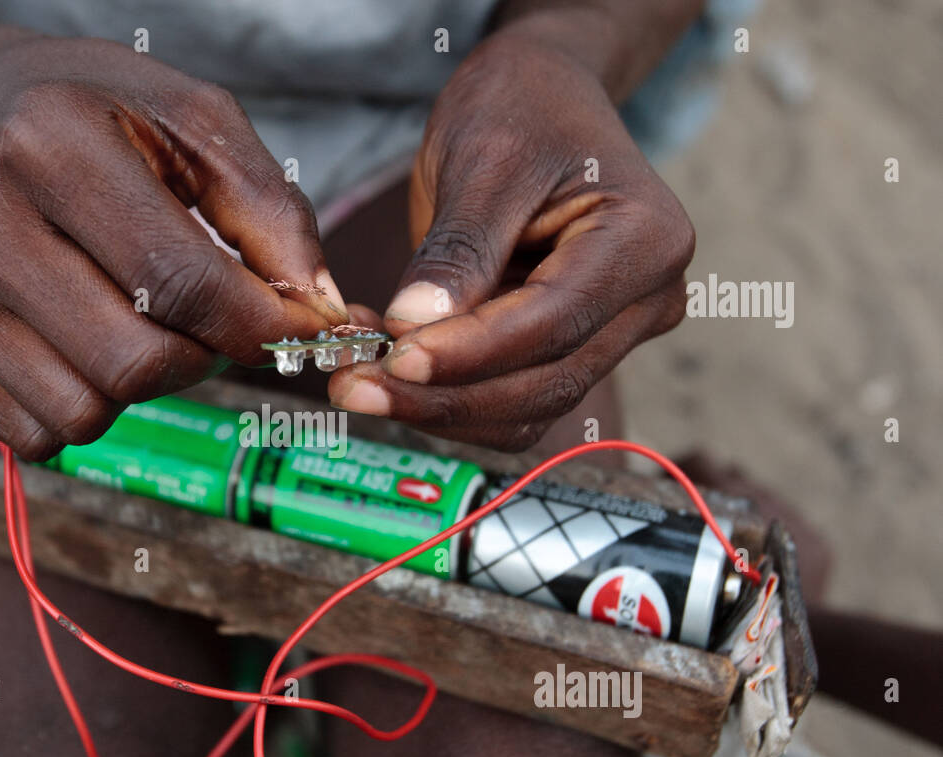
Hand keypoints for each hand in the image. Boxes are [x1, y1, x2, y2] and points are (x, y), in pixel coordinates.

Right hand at [0, 37, 345, 458]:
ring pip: (86, 413)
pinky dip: (85, 408)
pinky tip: (85, 345)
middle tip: (214, 322)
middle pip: (135, 363)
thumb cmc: (106, 119)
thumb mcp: (199, 125)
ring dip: (141, 388)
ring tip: (139, 321)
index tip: (303, 334)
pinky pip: (37, 435)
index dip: (262, 328)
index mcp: (48, 143)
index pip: (180, 282)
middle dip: (204, 359)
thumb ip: (271, 213)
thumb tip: (321, 314)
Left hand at [328, 29, 694, 450]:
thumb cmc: (521, 108)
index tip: (394, 357)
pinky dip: (448, 401)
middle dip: (443, 395)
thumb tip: (414, 327)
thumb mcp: (484, 159)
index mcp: (645, 241)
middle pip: (544, 382)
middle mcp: (646, 300)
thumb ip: (457, 248)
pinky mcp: (571, 352)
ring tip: (359, 380)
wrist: (540, 101)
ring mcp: (614, 334)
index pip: (553, 323)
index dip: (470, 353)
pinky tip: (390, 374)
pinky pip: (513, 405)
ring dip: (439, 409)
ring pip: (528, 410)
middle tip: (353, 384)